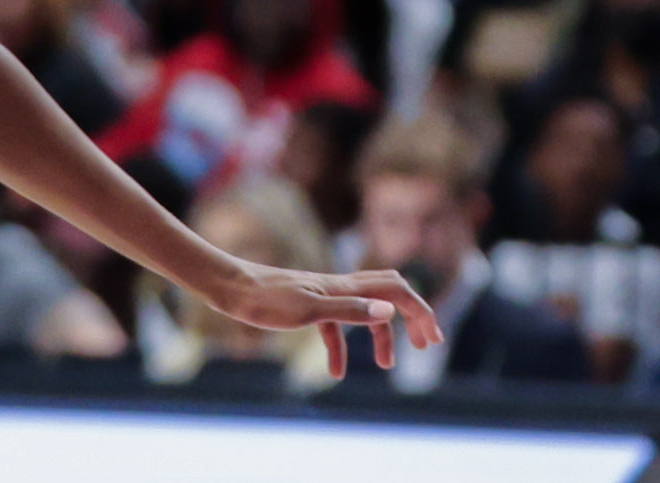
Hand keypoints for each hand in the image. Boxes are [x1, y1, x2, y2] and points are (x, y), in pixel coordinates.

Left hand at [206, 261, 441, 377]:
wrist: (227, 288)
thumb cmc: (263, 298)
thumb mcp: (308, 309)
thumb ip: (349, 310)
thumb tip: (389, 311)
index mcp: (344, 286)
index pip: (396, 289)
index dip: (420, 311)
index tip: (432, 339)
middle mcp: (338, 287)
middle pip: (388, 294)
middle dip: (412, 316)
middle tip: (426, 343)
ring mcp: (322, 296)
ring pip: (363, 312)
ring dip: (381, 336)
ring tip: (387, 365)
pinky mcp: (305, 307)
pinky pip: (333, 327)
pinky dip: (340, 348)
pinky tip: (334, 373)